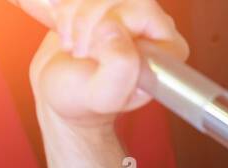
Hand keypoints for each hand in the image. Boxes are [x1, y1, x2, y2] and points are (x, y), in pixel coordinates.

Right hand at [16, 0, 189, 128]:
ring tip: (73, 45)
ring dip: (73, 13)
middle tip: (81, 51)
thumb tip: (116, 29)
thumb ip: (120, 68)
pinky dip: (65, 6)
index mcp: (167, 50)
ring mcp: (130, 13)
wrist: (60, 92)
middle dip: (87, 19)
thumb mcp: (102, 95)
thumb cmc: (83, 99)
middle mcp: (154, 27)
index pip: (142, 8)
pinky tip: (67, 30)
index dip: (110, 23)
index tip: (96, 52)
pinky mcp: (108, 4)